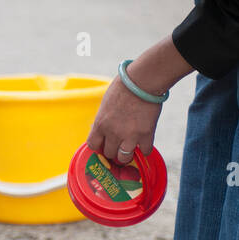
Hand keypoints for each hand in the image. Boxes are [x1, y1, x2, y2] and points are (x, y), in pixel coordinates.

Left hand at [87, 38, 192, 164]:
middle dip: (113, 151)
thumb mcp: (106, 103)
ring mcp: (129, 136)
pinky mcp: (146, 135)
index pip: (93, 145)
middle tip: (119, 146)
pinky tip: (144, 143)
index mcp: (100, 124)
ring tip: (130, 149)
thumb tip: (105, 128)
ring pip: (124, 158)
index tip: (104, 143)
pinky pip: (145, 151)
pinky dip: (145, 149)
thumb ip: (104, 119)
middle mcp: (113, 133)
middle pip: (109, 153)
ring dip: (127, 155)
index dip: (99, 146)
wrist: (142, 82)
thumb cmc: (123, 87)